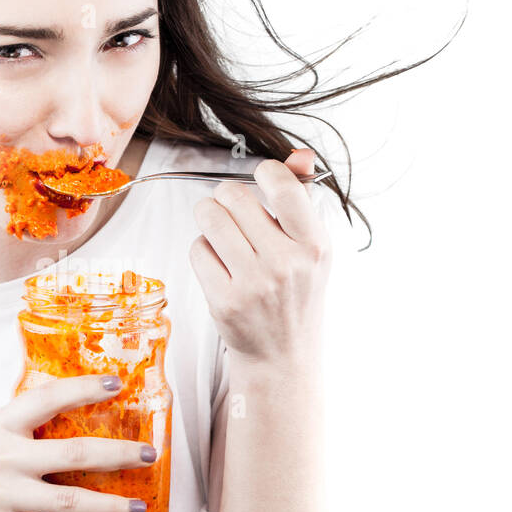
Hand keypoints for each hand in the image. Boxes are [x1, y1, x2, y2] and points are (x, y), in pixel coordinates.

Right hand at [0, 374, 155, 511]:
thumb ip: (22, 423)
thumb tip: (72, 405)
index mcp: (0, 426)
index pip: (46, 398)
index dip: (83, 388)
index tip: (116, 383)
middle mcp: (3, 456)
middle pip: (72, 453)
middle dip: (117, 454)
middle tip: (149, 454)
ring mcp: (1, 494)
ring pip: (68, 500)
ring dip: (109, 506)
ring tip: (138, 508)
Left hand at [188, 147, 332, 366]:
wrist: (282, 356)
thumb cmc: (296, 294)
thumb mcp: (312, 248)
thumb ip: (303, 198)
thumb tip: (300, 155)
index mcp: (314, 245)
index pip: (283, 185)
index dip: (264, 173)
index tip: (261, 181)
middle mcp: (285, 264)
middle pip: (234, 196)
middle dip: (226, 196)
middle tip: (232, 210)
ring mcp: (253, 285)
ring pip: (210, 218)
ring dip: (208, 216)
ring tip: (219, 228)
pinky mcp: (224, 301)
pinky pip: (197, 249)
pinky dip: (202, 250)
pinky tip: (218, 263)